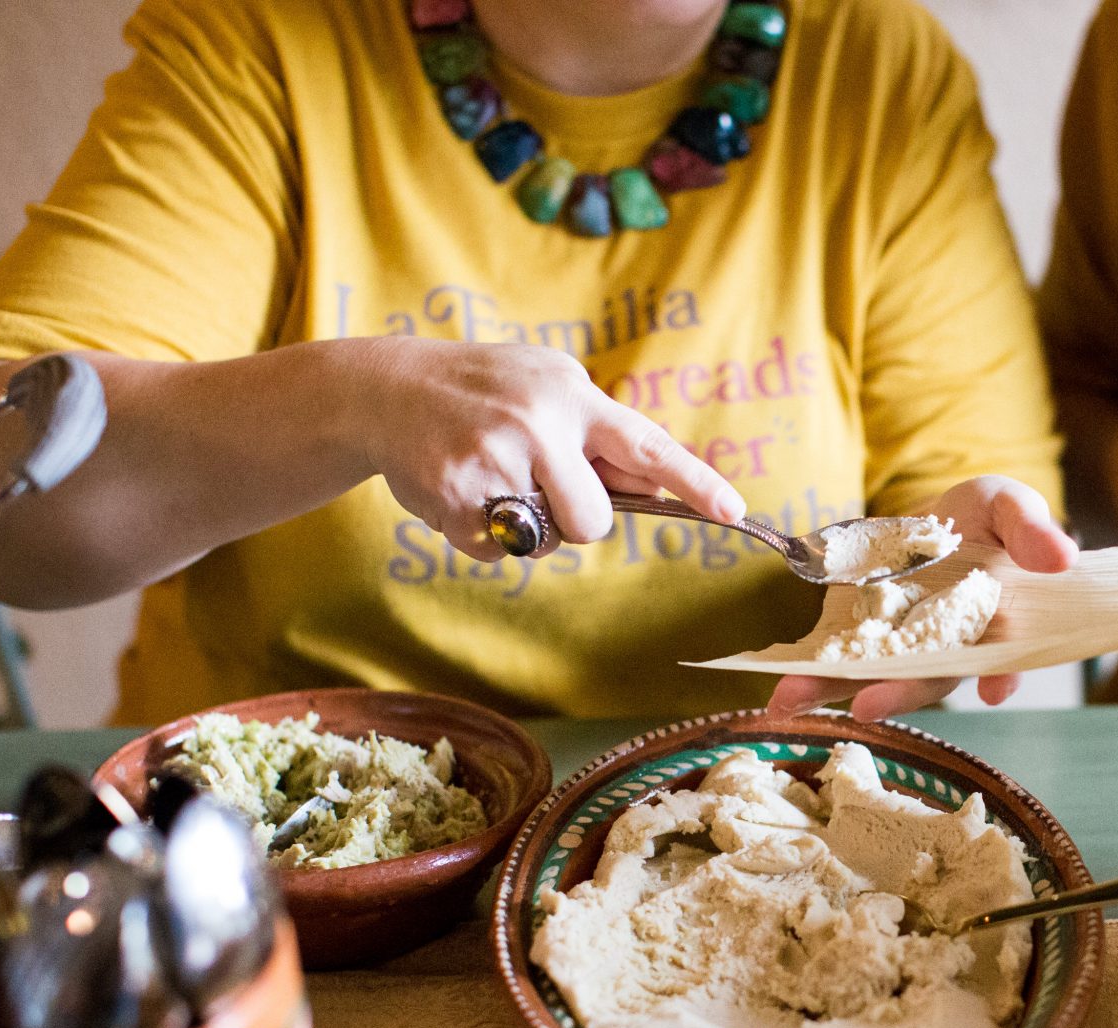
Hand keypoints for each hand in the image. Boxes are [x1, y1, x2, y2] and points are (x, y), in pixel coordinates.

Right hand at [338, 336, 744, 560]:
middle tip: (538, 485)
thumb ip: (600, 435)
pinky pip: (498, 551)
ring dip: (531, 528)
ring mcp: (495, 459)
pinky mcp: (457, 495)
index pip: (646, 445)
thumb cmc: (486, 393)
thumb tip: (658, 489)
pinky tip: (460, 490)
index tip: (732, 509)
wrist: (386, 388)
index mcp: (573, 395)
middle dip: (575, 518)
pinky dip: (482, 534)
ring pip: (548, 540)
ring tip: (495, 480)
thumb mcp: (547, 386)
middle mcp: (538, 423)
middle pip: (595, 521)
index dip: (693, 481)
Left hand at [766, 476, 1079, 721]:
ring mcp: (900, 642)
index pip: (999, 657)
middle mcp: (945, 647)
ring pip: (871, 671)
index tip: (995, 690)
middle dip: (898, 692)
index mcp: (993, 629)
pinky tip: (783, 692)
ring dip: (835, 689)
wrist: (943, 513)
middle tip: (869, 705)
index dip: (999, 675)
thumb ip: (1031, 530)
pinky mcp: (862, 629)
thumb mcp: (1012, 506)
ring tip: (793, 702)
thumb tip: (1061, 557)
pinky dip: (812, 673)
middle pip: (926, 676)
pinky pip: (835, 654)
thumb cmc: (991, 518)